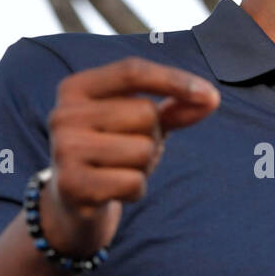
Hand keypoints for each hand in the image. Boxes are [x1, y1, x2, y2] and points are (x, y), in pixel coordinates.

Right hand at [41, 57, 219, 255]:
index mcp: (75, 88)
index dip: (174, 80)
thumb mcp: (140, 124)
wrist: (73, 203)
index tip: (211, 96)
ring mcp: (64, 150)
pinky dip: (136, 190)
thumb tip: (211, 98)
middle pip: (145, 113)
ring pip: (143, 150)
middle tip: (129, 151)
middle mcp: (63, 114)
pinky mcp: (72, 186)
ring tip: (120, 170)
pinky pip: (134, 182)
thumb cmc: (112, 152)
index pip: (131, 71)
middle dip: (153, 137)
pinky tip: (114, 190)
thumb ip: (174, 108)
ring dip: (144, 166)